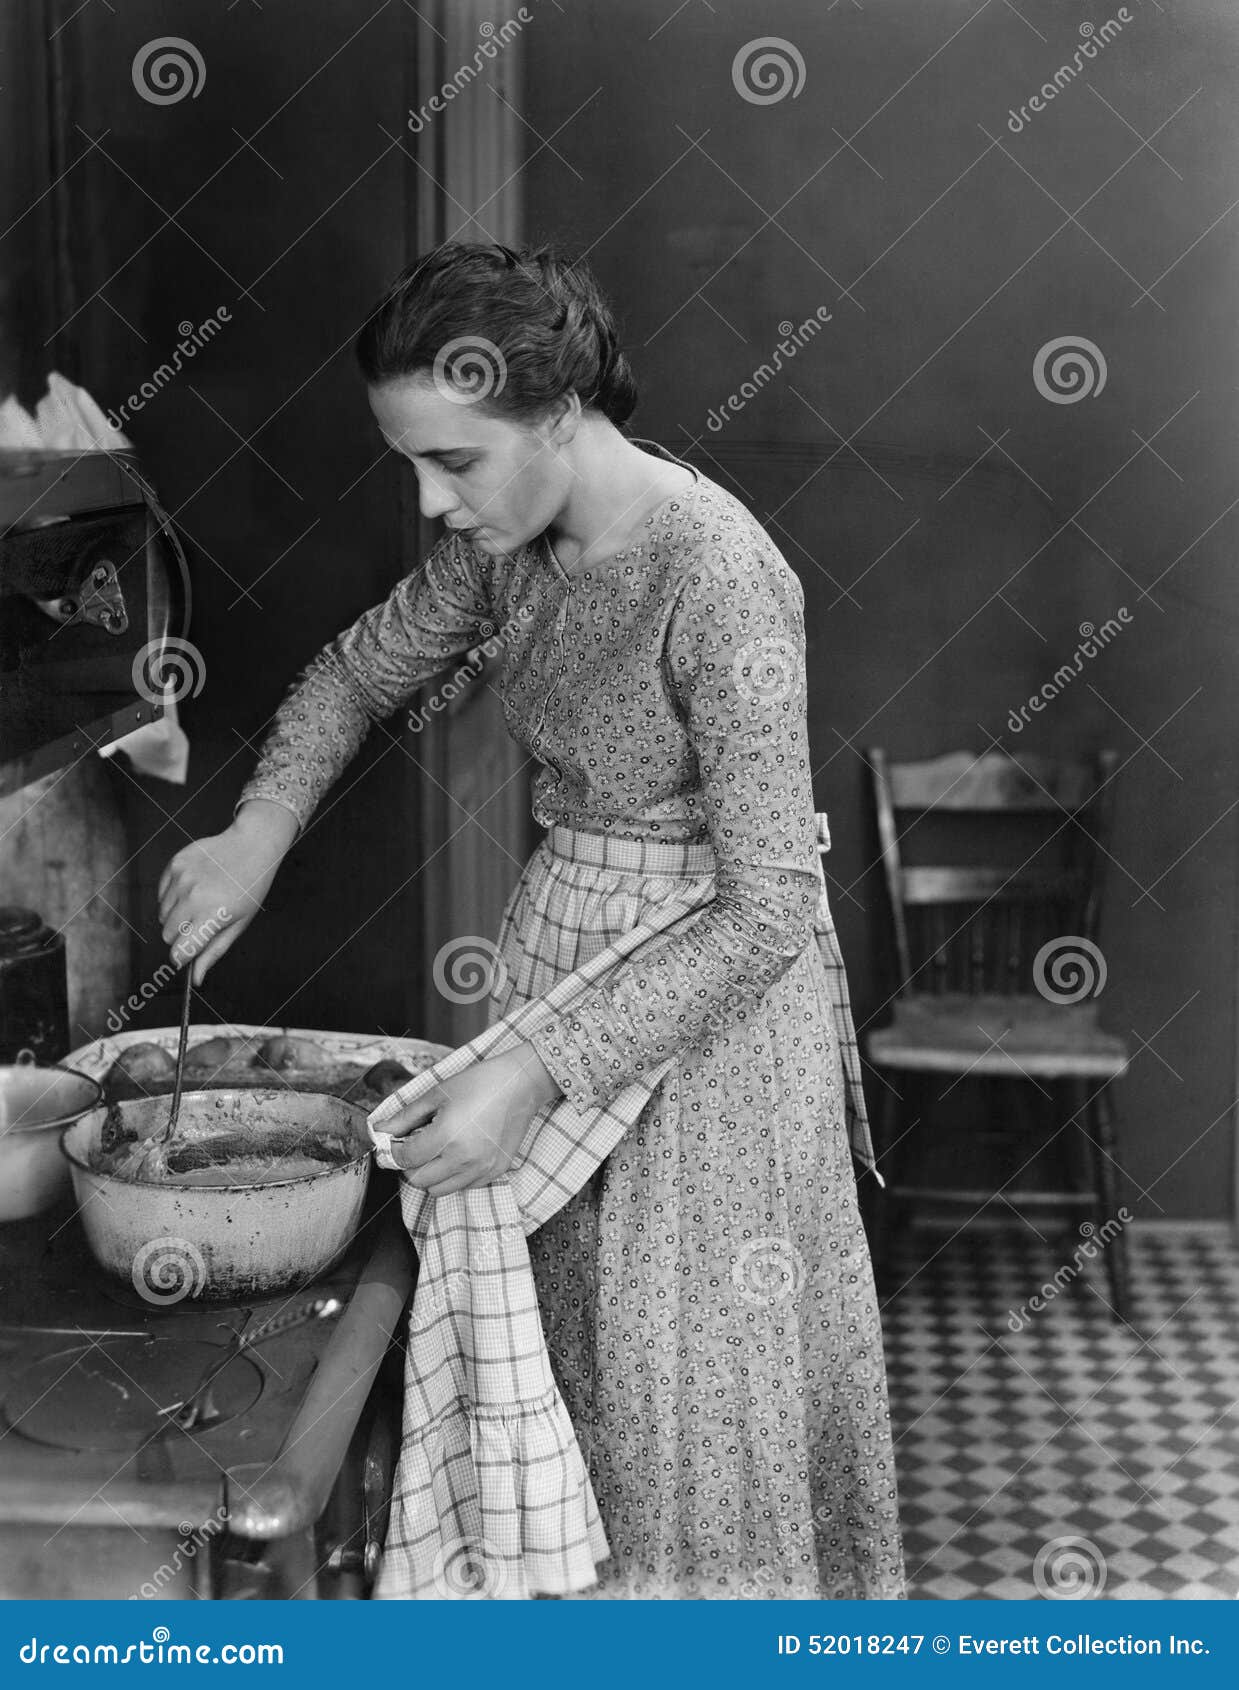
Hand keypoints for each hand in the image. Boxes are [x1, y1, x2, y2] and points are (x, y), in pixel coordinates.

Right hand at [157, 801, 297, 982]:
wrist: (252, 845)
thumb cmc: (250, 888)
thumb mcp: (239, 924)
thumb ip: (213, 952)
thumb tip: (196, 979)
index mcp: (212, 915)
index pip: (179, 951)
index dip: (182, 958)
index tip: (187, 957)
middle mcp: (192, 897)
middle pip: (167, 935)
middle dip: (180, 937)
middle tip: (201, 925)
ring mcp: (181, 879)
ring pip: (162, 915)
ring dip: (177, 916)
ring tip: (201, 903)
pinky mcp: (174, 865)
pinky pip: (161, 894)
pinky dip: (172, 897)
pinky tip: (194, 888)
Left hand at [379, 1043, 560, 1195]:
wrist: (520, 1084)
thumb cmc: (478, 1083)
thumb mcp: (436, 1094)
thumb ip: (405, 1116)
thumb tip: (379, 1130)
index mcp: (446, 1136)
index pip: (406, 1159)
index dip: (394, 1151)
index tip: (395, 1142)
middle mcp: (463, 1159)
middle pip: (419, 1180)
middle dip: (410, 1165)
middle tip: (415, 1146)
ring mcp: (482, 1169)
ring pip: (439, 1190)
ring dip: (431, 1174)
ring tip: (437, 1150)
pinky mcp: (495, 1172)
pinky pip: (464, 1187)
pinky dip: (454, 1176)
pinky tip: (458, 1154)